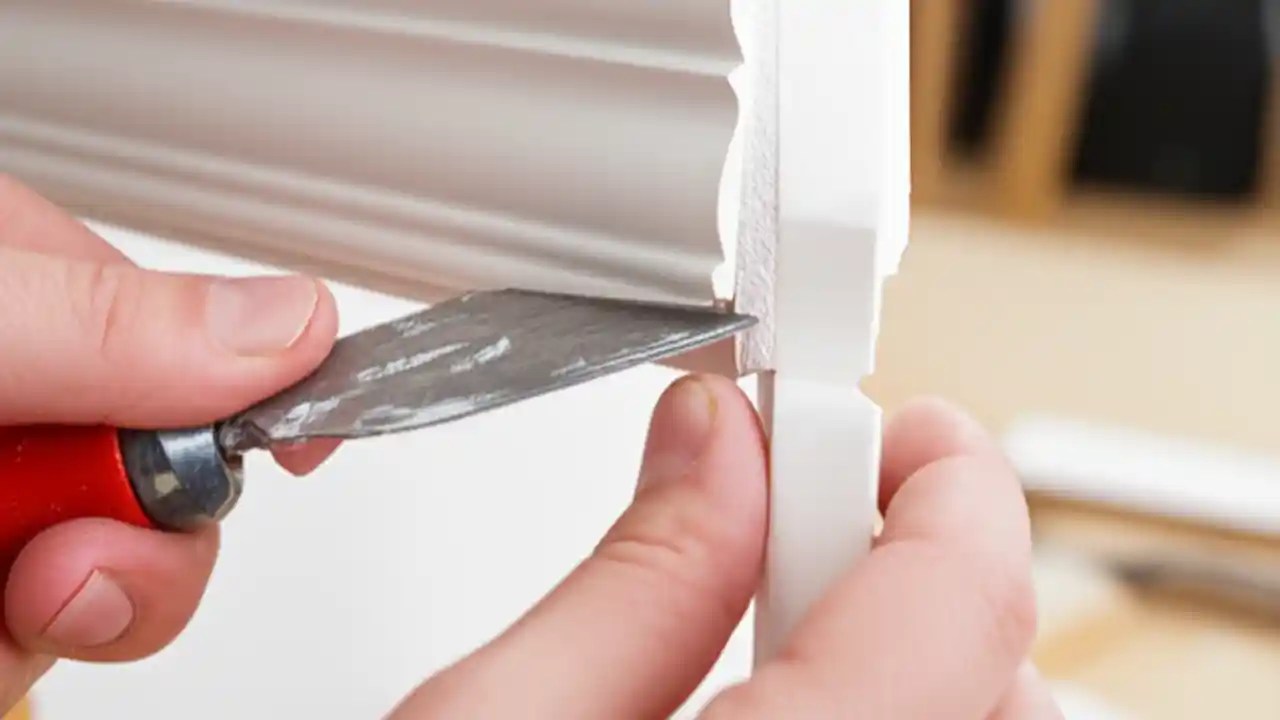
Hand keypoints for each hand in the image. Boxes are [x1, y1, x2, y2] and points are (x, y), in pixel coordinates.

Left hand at [0, 176, 338, 707]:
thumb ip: (103, 326)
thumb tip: (294, 326)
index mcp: (31, 291)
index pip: (205, 333)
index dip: (276, 394)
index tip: (314, 446)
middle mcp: (36, 395)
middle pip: (182, 473)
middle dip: (152, 537)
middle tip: (66, 552)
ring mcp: (16, 497)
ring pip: (129, 570)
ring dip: (84, 604)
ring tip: (4, 592)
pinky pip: (58, 634)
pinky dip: (25, 649)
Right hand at [390, 377, 1060, 718]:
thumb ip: (630, 581)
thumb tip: (712, 440)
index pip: (960, 602)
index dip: (944, 479)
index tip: (893, 425)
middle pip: (1001, 670)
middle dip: (910, 566)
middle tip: (790, 526)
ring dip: (907, 644)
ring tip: (767, 631)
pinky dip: (899, 701)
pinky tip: (781, 690)